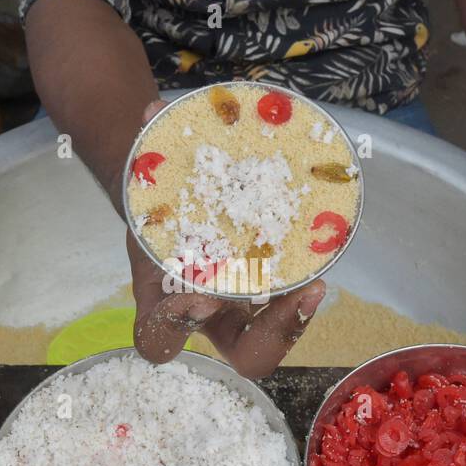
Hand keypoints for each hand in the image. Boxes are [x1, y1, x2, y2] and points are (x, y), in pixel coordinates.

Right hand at [128, 101, 325, 378]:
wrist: (173, 200)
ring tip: (313, 285)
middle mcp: (210, 315)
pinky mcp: (273, 292)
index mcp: (162, 297)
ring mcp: (246, 311)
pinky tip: (322, 249)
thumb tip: (152, 110)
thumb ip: (145, 151)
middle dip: (267, 335)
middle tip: (282, 297)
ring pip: (274, 342)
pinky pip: (294, 306)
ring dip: (294, 320)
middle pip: (243, 356)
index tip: (199, 297)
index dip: (175, 327)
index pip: (157, 338)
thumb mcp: (143, 183)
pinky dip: (307, 291)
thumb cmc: (157, 199)